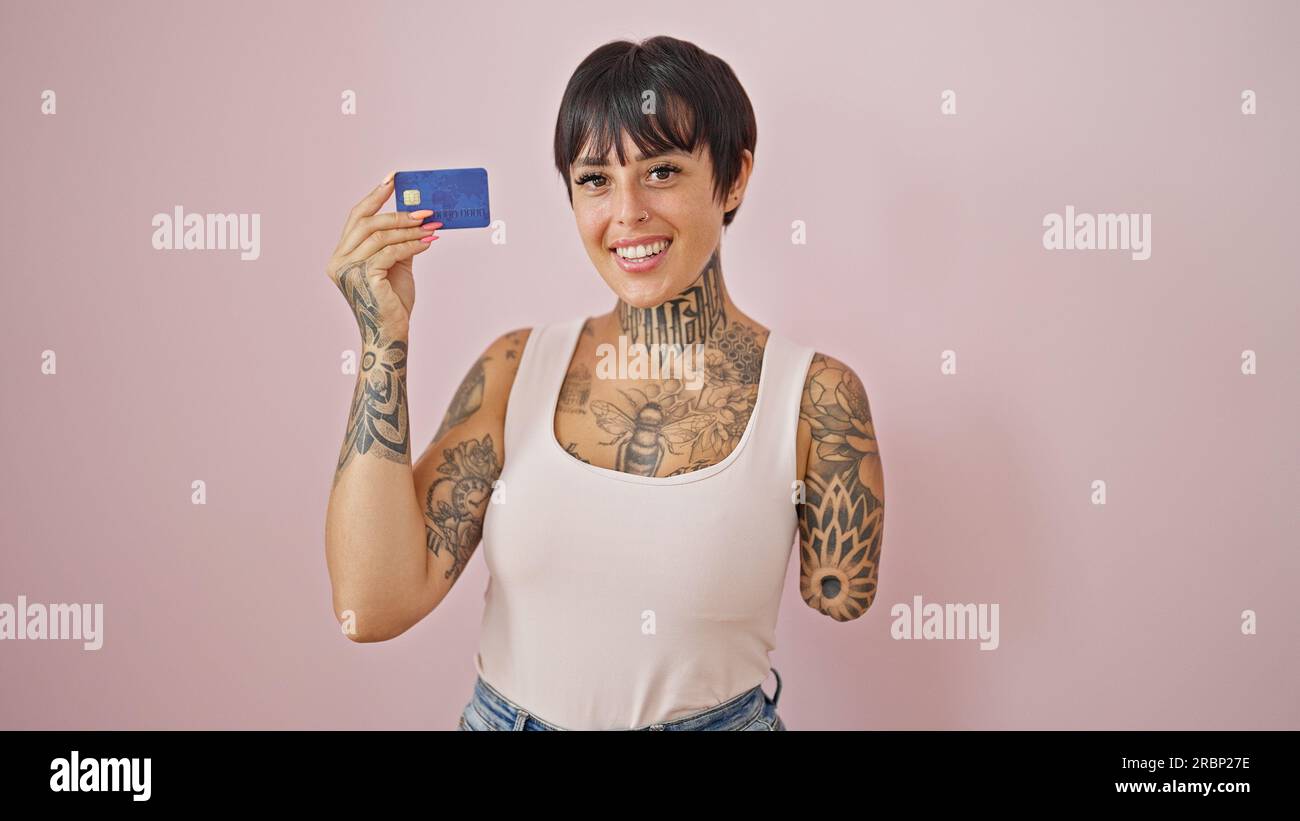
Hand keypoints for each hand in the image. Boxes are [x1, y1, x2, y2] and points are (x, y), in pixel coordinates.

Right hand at [327, 175, 440, 341]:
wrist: (392, 333)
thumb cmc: (393, 301)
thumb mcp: (394, 265)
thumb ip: (396, 242)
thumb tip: (414, 216)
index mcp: (341, 255)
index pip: (356, 218)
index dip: (374, 196)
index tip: (393, 179)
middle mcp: (339, 260)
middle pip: (367, 223)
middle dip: (398, 214)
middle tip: (425, 211)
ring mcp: (348, 269)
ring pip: (380, 236)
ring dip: (410, 230)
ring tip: (431, 227)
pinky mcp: (364, 277)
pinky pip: (390, 252)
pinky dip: (412, 245)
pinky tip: (428, 243)